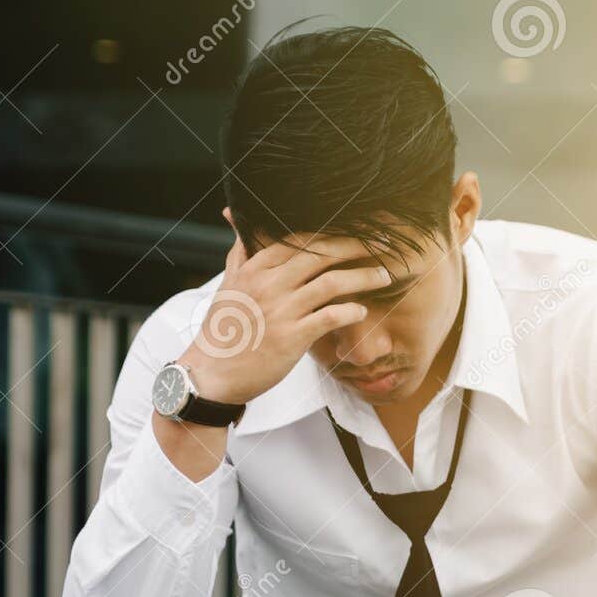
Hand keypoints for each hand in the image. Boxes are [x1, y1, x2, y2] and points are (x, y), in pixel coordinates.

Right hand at [179, 216, 392, 403]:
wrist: (212, 374)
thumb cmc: (223, 331)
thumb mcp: (227, 286)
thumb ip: (239, 254)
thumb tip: (236, 221)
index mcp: (254, 268)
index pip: (298, 238)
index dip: (331, 232)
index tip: (355, 230)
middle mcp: (268, 283)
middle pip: (320, 253)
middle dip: (356, 246)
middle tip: (383, 246)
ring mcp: (281, 310)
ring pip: (332, 282)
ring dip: (364, 277)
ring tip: (384, 276)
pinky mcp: (292, 337)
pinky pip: (331, 317)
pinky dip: (351, 311)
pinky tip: (363, 311)